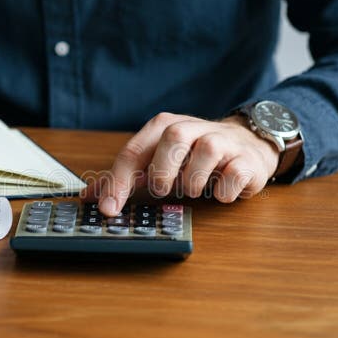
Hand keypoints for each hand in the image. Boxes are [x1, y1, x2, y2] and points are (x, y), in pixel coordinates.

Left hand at [83, 112, 279, 215]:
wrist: (246, 146)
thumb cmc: (194, 157)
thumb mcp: (157, 162)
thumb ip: (126, 178)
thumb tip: (90, 197)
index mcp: (165, 128)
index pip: (135, 150)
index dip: (119, 181)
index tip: (108, 209)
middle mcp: (193, 128)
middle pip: (173, 137)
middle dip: (163, 170)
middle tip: (163, 190)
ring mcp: (222, 142)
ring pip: (207, 150)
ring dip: (194, 179)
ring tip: (194, 190)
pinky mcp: (246, 160)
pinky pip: (235, 172)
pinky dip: (224, 189)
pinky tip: (220, 193)